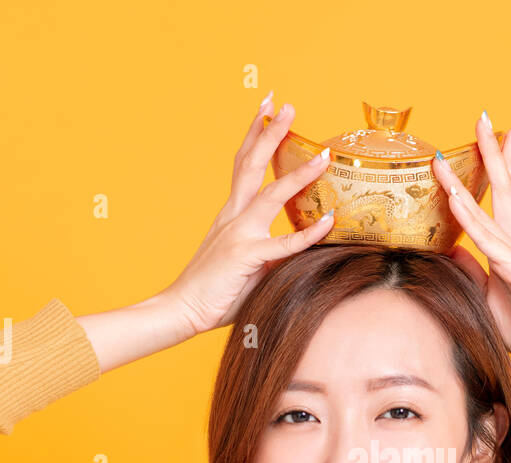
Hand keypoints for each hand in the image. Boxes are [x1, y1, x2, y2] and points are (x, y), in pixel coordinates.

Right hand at [158, 95, 336, 338]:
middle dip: (269, 132)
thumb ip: (269, 249)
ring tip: (322, 156)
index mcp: (230, 214)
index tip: (267, 109)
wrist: (181, 309)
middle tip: (287, 105)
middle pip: (251, 164)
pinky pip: (283, 243)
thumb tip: (302, 248)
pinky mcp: (245, 256)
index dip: (255, 135)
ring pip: (271, 195)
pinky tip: (328, 221)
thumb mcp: (244, 261)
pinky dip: (307, 233)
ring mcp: (238, 234)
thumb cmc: (213, 291)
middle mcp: (233, 216)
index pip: (242, 165)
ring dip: (299, 174)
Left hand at [431, 113, 510, 369]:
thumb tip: (452, 252)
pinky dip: (469, 216)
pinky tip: (455, 197)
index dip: (493, 167)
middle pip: (503, 187)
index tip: (488, 137)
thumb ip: (470, 274)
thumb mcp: (488, 297)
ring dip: (478, 169)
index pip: (499, 199)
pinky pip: (487, 240)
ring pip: (492, 204)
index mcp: (509, 249)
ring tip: (474, 135)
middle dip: (493, 150)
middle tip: (484, 116)